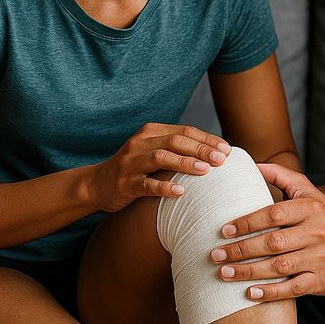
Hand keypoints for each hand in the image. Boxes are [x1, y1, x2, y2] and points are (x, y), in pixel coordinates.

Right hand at [88, 123, 229, 212]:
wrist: (97, 184)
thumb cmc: (135, 168)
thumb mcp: (154, 152)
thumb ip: (178, 149)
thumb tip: (216, 153)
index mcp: (151, 132)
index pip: (184, 131)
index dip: (207, 139)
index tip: (227, 150)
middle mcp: (140, 143)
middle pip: (175, 141)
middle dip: (201, 149)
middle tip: (222, 160)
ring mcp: (130, 163)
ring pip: (160, 158)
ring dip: (184, 163)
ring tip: (205, 171)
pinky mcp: (124, 184)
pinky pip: (145, 185)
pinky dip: (163, 188)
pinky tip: (180, 192)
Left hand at [209, 163, 324, 301]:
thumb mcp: (309, 192)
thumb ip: (281, 176)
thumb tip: (253, 163)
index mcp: (311, 208)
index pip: (274, 214)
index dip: (247, 223)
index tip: (224, 230)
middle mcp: (317, 233)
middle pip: (273, 242)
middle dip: (241, 250)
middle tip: (216, 255)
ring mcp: (319, 258)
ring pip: (279, 267)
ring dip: (248, 272)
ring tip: (224, 273)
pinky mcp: (321, 281)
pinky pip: (293, 289)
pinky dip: (271, 292)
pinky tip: (250, 293)